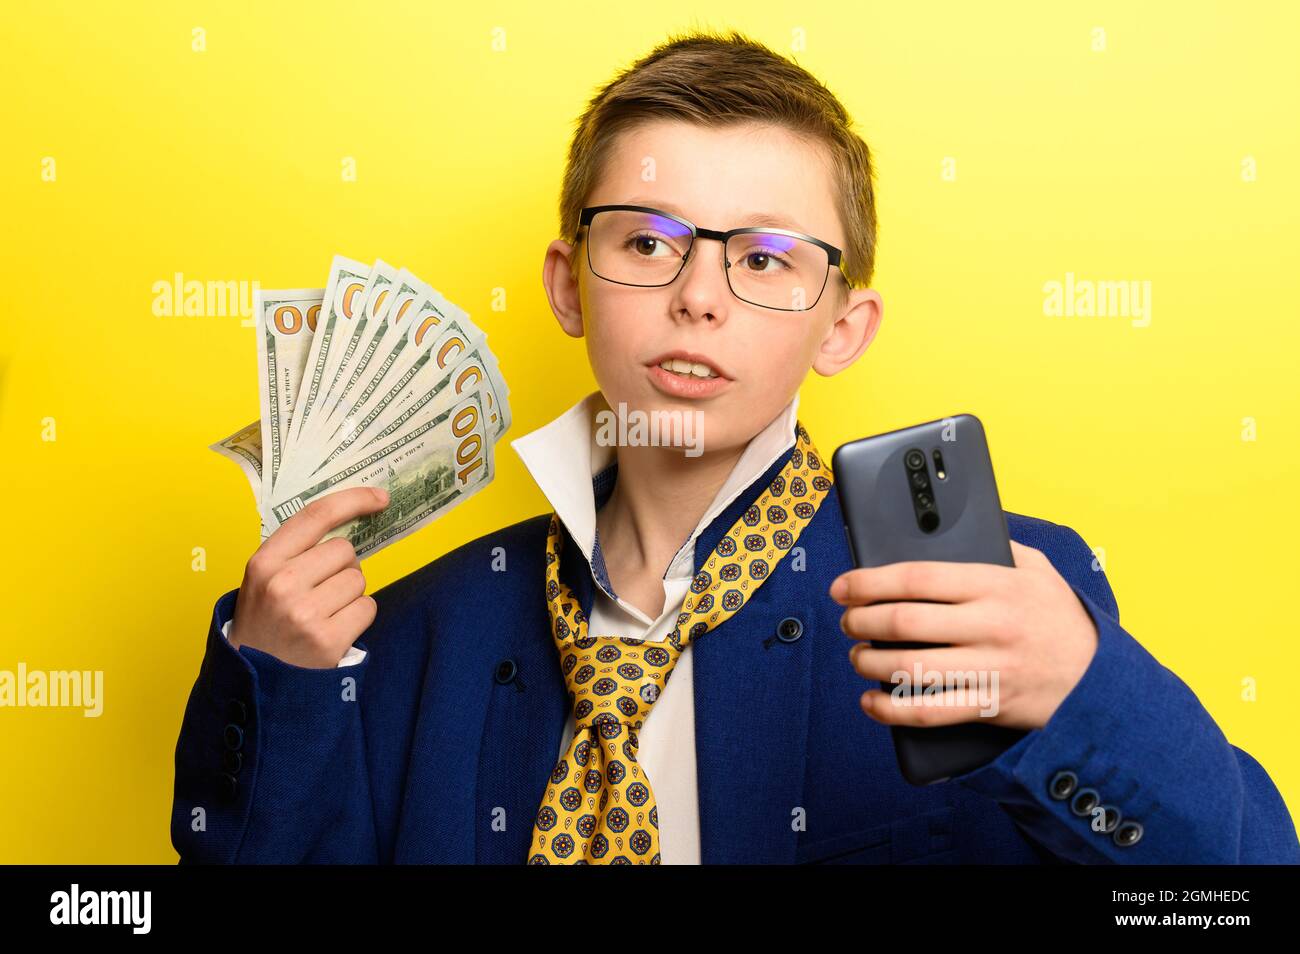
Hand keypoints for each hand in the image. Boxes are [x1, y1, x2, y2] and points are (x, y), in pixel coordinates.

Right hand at [229, 486, 390, 667]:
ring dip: (350, 595)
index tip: (380, 498)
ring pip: (359, 580)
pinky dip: (357, 618)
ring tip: (323, 615)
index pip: (316, 515)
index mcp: (264, 563)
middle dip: (342, 568)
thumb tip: (350, 523)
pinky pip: (367, 608)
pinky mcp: (327, 640)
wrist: (252, 683)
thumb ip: (295, 552)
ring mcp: (305, 614)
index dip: (353, 500)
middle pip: (345, 551)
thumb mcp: (262, 582)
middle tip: (320, 593)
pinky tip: (334, 630)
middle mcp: (283, 584)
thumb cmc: (265, 625)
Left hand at [829, 541, 1098, 730]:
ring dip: (868, 662)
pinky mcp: (987, 704)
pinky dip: (889, 709)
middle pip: (903, 621)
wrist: (1100, 679)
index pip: (917, 578)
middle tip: (847, 621)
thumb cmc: (1061, 620)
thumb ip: (997, 546)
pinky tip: (872, 701)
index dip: (870, 581)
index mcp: (995, 585)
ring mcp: (988, 667)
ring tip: (857, 655)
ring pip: (908, 667)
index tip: (844, 586)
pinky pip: (927, 711)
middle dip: (861, 621)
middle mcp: (989, 625)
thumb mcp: (1038, 570)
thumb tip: (948, 529)